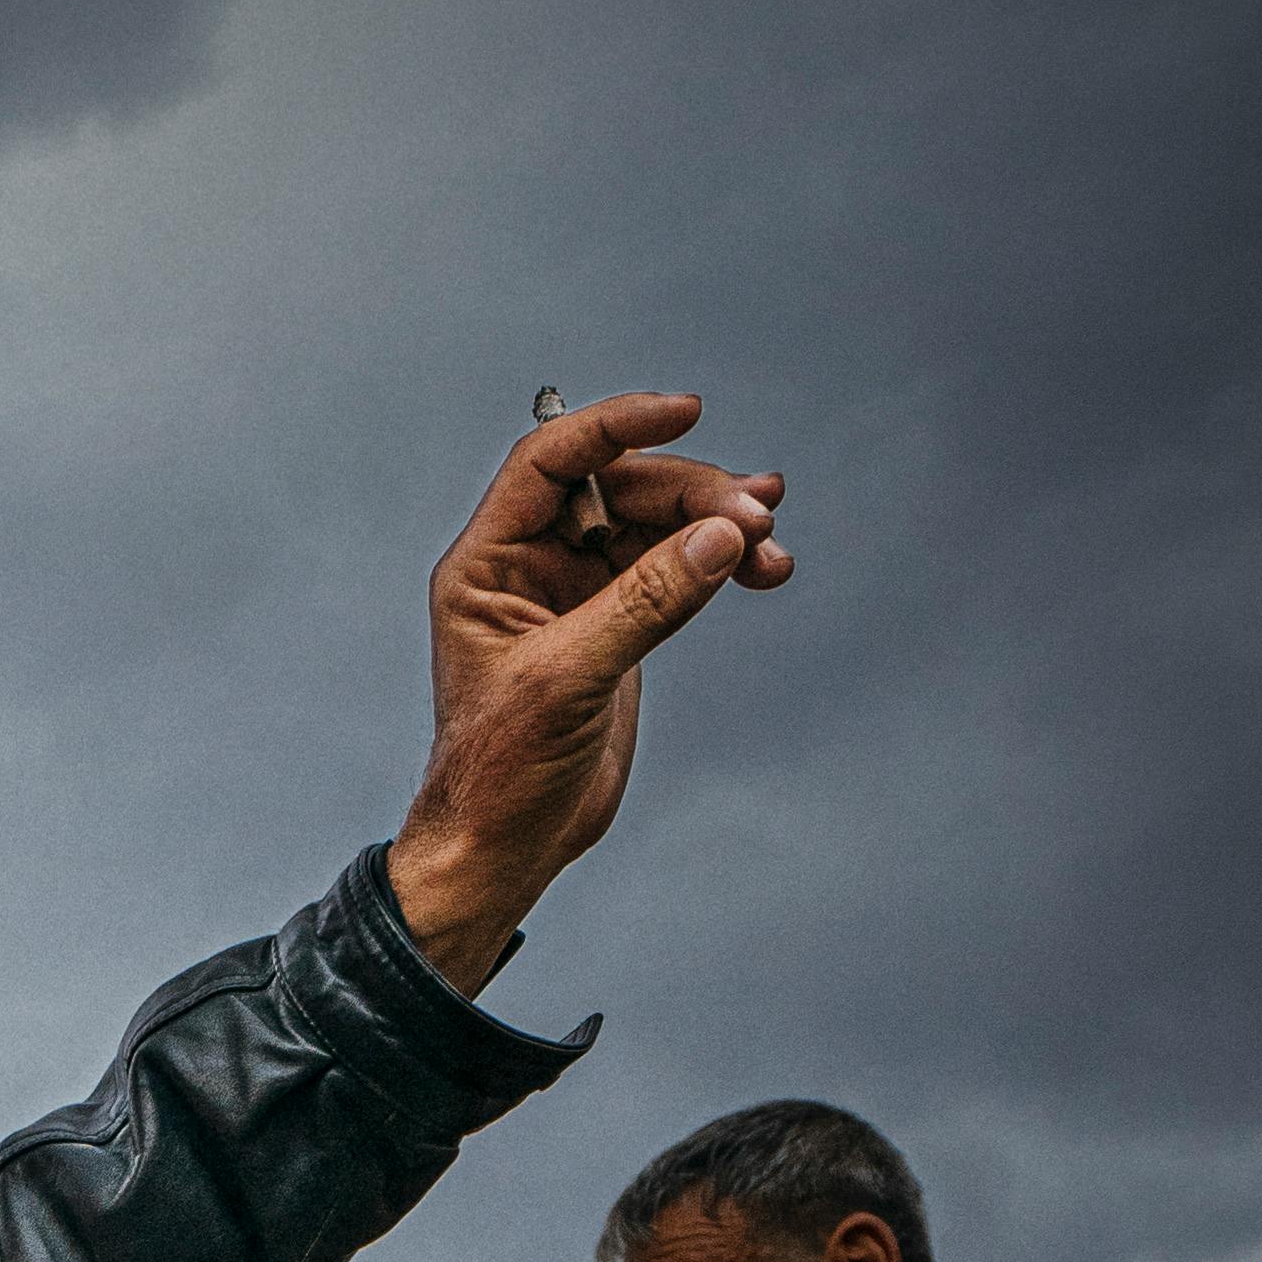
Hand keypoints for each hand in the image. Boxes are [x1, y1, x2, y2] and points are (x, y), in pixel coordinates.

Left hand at [383, 388, 789, 975]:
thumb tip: (721, 538)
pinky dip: (719, 565)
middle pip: (623, 492)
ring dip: (717, 528)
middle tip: (755, 518)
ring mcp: (577, 595)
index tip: (687, 412)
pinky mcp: (618, 628)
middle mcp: (531, 567)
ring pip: (657, 530)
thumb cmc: (499, 772)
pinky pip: (675, 574)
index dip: (618, 426)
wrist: (506, 848)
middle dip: (692, 495)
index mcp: (489, 564)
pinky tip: (763, 563)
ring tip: (771, 546)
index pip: (553, 463)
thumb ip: (646, 603)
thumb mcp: (568, 680)